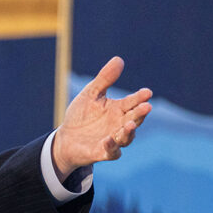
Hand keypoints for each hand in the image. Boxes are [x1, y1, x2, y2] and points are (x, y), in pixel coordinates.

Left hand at [52, 56, 151, 180]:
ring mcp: (112, 140)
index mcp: (118, 109)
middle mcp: (119, 125)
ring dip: (129, 131)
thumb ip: (104, 79)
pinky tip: (108, 139)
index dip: (140, 97)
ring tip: (130, 123)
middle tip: (147, 106)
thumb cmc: (81, 115)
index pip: (132, 102)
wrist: (65, 138)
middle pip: (134, 119)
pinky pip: (111, 152)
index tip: (147, 92)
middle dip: (140, 113)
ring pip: (126, 137)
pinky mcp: (102, 153)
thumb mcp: (91, 94)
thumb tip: (118, 59)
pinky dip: (111, 147)